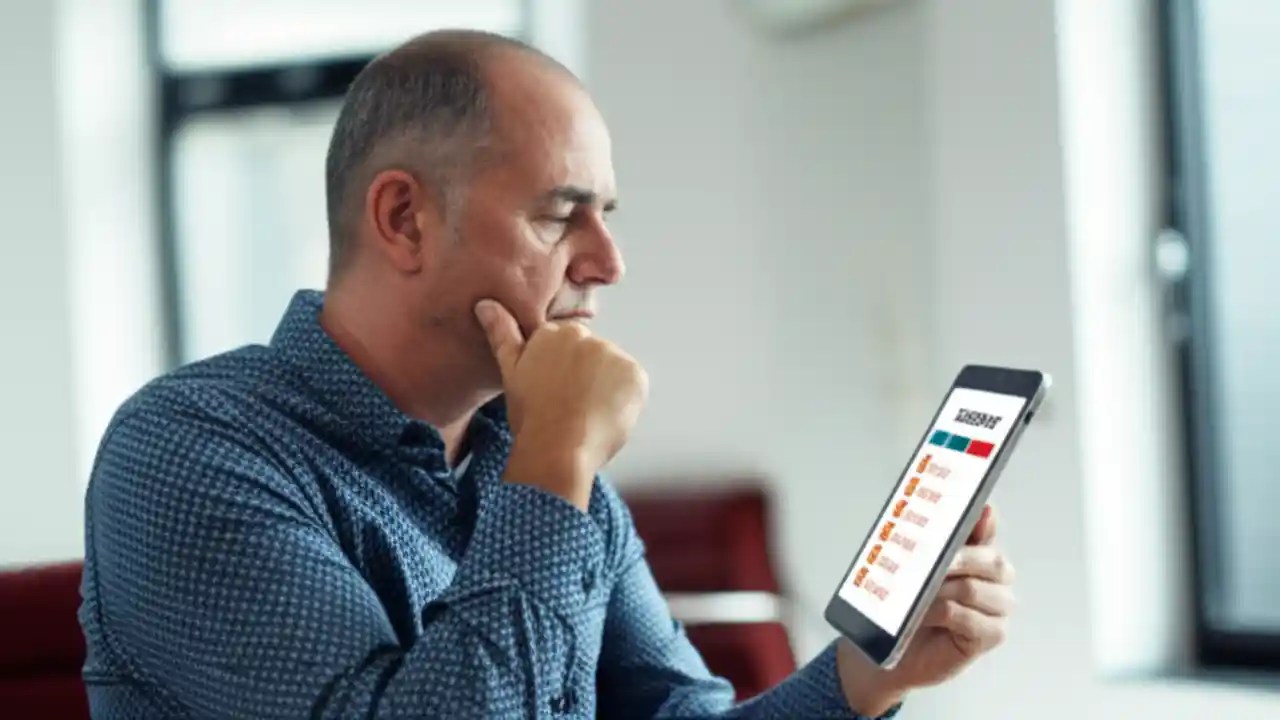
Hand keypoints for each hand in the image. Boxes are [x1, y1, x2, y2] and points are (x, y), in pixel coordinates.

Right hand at [474, 299, 648, 509]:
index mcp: (556, 333)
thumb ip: (502, 333)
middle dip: (585, 377)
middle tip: (569, 406)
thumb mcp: (510, 372)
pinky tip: (604, 416)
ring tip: (586, 415)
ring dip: (606, 388)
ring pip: (613, 372)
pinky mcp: (635, 375)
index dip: (562, 375)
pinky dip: (624, 401)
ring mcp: (614, 355)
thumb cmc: (531, 416)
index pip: (568, 348)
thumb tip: (485, 303)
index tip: (555, 393)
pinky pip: (633, 386)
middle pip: (592, 357)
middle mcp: (587, 337)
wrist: (557, 449)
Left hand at [837, 505, 1014, 715]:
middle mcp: (997, 579)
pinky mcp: (992, 635)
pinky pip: (968, 618)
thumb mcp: (914, 565)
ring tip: (917, 595)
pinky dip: (942, 614)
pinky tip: (924, 616)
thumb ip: (935, 540)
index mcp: (980, 554)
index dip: (985, 519)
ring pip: (975, 589)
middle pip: (992, 560)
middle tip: (932, 560)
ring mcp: (999, 608)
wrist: (892, 644)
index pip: (987, 529)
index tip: (979, 508)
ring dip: (941, 591)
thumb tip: (962, 512)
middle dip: (959, 558)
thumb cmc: (906, 603)